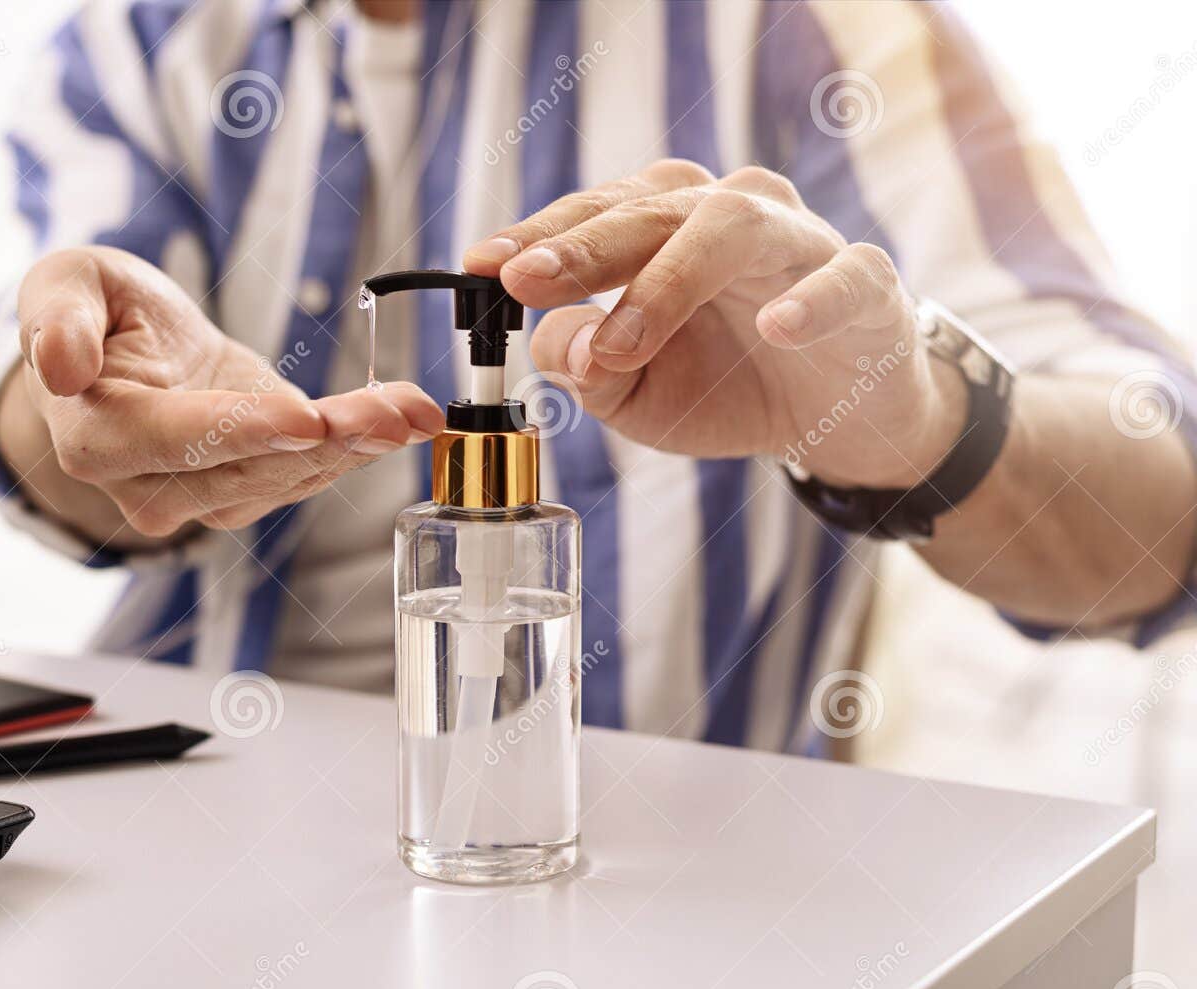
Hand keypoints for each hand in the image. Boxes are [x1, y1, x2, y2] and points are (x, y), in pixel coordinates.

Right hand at [8, 246, 443, 539]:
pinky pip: (311, 471)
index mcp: (95, 441)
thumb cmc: (93, 312)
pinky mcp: (249, 492)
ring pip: (291, 474)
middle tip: (394, 413)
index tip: (303, 417)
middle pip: (248, 466)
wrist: (128, 350)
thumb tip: (59, 365)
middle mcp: (149, 488)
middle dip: (328, 437)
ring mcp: (201, 500)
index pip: (172, 440)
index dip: (240, 429)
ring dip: (361, 442)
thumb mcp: (62, 285)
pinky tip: (409, 417)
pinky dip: (364, 443)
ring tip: (416, 408)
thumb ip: (55, 319)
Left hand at [463, 161, 963, 488]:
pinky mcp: (865, 284)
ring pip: (732, 228)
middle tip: (529, 280)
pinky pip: (842, 278)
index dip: (537, 237)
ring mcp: (799, 242)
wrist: (834, 419)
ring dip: (671, 281)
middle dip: (584, 246)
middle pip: (650, 210)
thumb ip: (587, 367)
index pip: (593, 215)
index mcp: (665, 226)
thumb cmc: (727, 386)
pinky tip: (776, 327)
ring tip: (626, 340)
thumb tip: (559, 347)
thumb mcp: (635, 394)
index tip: (482, 265)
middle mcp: (727, 214)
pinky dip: (810, 301)